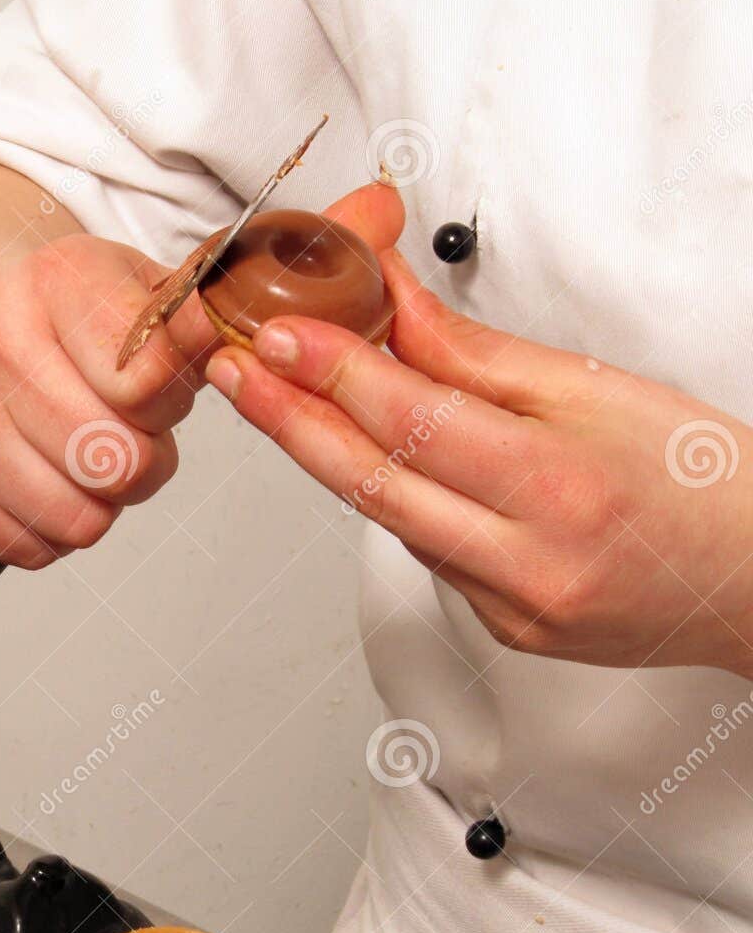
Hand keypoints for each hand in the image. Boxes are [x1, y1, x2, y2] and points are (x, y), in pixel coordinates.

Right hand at [0, 185, 402, 569]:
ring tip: (83, 446)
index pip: (151, 381)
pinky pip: (30, 547)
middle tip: (120, 422)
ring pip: (77, 516)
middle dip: (139, 456)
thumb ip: (277, 259)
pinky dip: (50, 526)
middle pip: (118, 461)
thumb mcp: (161, 277)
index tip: (156, 376)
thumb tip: (384, 213)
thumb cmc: (65, 316)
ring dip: (99, 497)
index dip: (171, 396)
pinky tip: (42, 473)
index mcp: (53, 280)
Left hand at [206, 220, 752, 676]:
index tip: (277, 333)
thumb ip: (474, 355)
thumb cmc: (699, 477)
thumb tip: (390, 301)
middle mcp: (526, 561)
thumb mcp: (595, 391)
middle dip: (291, 421)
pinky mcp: (499, 631)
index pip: (416, 423)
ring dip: (333, 456)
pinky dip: (396, 501)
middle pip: (374, 484)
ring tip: (283, 394)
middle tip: (234, 370)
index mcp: (558, 488)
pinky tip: (378, 459)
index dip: (334, 374)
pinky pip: (425, 553)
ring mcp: (508, 608)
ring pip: (391, 520)